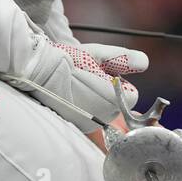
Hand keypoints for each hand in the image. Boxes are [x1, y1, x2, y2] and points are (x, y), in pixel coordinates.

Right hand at [3, 37, 139, 132]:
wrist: (36, 72)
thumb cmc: (67, 61)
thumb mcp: (97, 53)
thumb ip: (123, 59)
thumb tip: (145, 62)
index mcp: (111, 100)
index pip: (132, 95)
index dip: (120, 83)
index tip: (105, 74)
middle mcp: (101, 117)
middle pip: (118, 105)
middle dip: (109, 92)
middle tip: (90, 78)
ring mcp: (87, 124)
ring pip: (103, 111)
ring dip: (96, 100)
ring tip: (79, 86)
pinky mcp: (74, 126)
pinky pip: (89, 117)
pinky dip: (84, 108)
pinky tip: (72, 95)